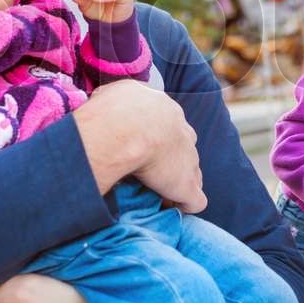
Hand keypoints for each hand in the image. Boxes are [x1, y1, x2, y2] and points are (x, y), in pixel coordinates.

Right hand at [73, 79, 205, 212]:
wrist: (126, 129)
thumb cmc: (112, 111)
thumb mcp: (116, 92)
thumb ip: (120, 98)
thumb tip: (109, 102)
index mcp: (166, 111)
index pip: (168, 126)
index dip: (156, 140)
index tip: (142, 151)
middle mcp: (182, 131)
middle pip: (183, 147)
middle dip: (171, 159)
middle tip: (150, 173)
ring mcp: (189, 159)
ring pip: (191, 171)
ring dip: (177, 183)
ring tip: (159, 196)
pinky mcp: (187, 185)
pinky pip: (194, 200)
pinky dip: (184, 205)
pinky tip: (171, 210)